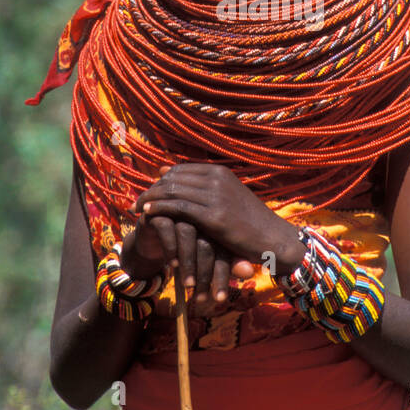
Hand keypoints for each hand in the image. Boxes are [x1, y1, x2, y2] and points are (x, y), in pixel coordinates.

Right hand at [123, 210, 253, 307]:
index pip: (224, 247)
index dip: (224, 273)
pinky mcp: (159, 212)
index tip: (221, 298)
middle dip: (207, 273)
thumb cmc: (187, 249)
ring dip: (189, 263)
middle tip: (204, 297)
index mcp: (216, 221)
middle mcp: (199, 213)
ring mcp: (179, 210)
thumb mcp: (208, 259)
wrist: (153, 240)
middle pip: (207, 241)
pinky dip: (172, 249)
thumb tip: (250, 274)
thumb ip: (229, 264)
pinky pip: (167, 229)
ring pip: (188, 234)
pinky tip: (173, 266)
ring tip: (189, 286)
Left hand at [134, 163, 306, 283]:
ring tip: (136, 210)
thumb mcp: (226, 198)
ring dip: (149, 199)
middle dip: (151, 190)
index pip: (179, 170)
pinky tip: (147, 215)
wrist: (273, 239)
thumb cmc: (249, 223)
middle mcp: (217, 178)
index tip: (147, 195)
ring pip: (171, 190)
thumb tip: (164, 170)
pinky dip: (158, 209)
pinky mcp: (214, 216)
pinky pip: (177, 207)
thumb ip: (199, 187)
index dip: (159, 182)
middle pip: (172, 178)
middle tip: (136, 203)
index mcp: (219, 172)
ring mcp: (216, 195)